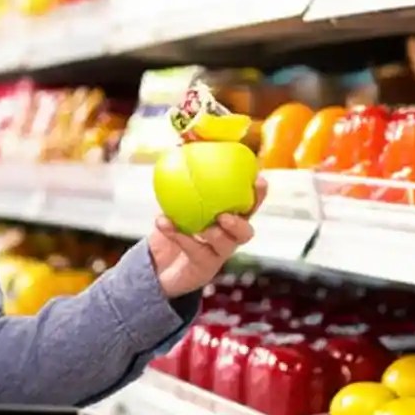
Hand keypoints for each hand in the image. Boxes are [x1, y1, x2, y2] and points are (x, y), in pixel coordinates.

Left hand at [148, 176, 264, 298]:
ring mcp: (217, 255)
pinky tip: (162, 220)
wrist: (155, 264)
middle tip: (225, 215)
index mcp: (228, 219)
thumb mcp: (173, 202)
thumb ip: (179, 179)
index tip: (259, 179)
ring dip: (215, 234)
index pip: (248, 206)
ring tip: (204, 227)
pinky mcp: (203, 269)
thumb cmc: (171, 228)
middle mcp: (228, 239)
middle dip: (241, 222)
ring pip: (225, 246)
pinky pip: (194, 251)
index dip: (258, 195)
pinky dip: (177, 234)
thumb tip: (179, 146)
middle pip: (245, 232)